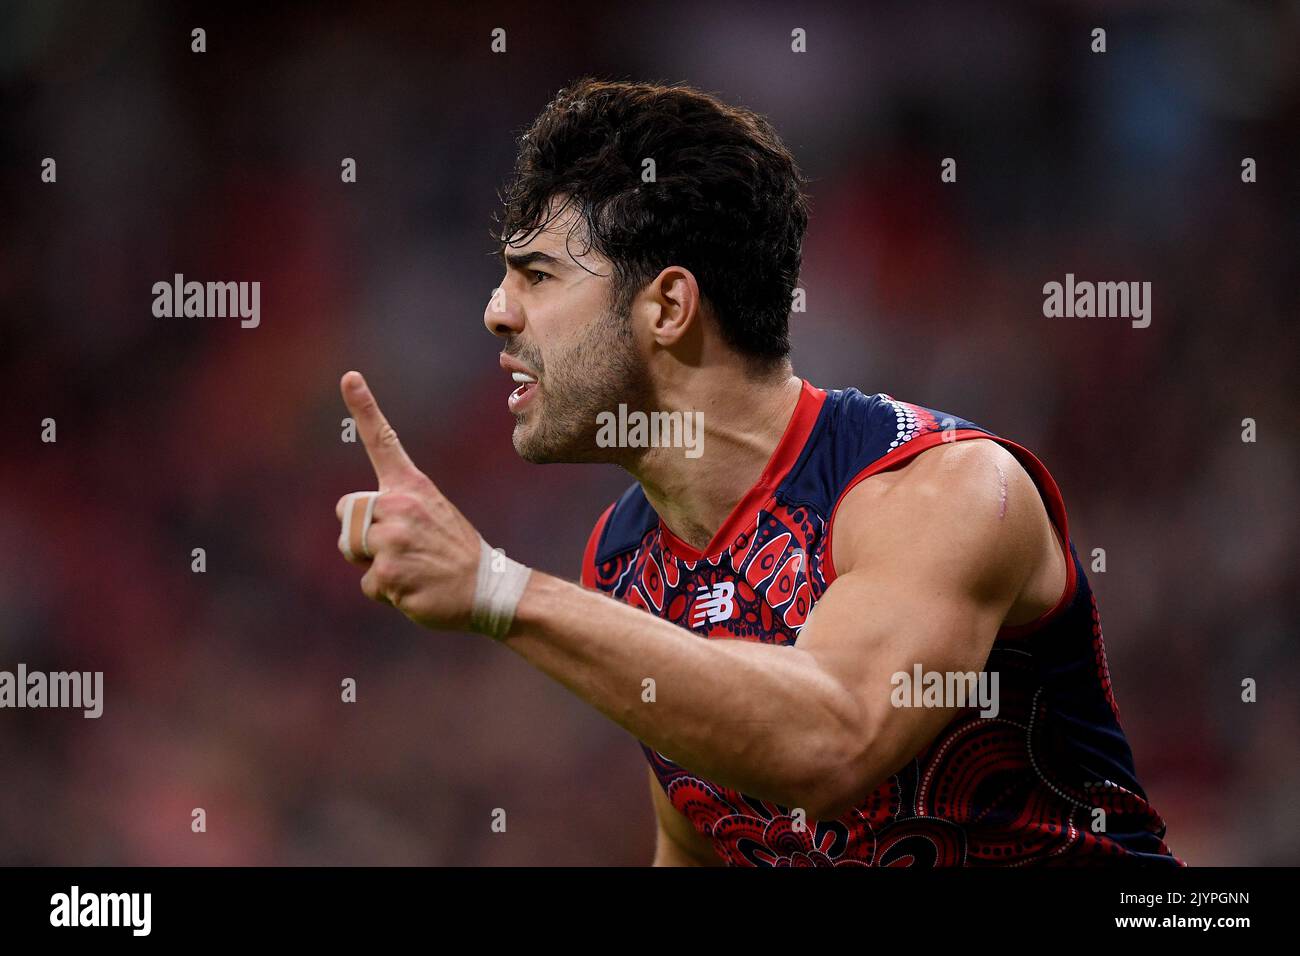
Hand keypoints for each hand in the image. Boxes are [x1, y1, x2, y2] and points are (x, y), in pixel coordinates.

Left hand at [335, 371, 481, 629]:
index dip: (364, 407)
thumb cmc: (453, 553)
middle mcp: (401, 506)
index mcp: (412, 487)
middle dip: (360, 535)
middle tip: (402, 549)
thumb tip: (353, 526)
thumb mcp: (430, 516)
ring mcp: (394, 540)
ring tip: (410, 568)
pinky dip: (387, 593)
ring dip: (372, 565)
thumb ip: (392, 511)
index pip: (383, 440)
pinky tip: (415, 588)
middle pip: (345, 513)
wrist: (488, 588)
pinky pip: (367, 584)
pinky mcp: (390, 573)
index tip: (349, 376)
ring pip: (351, 550)